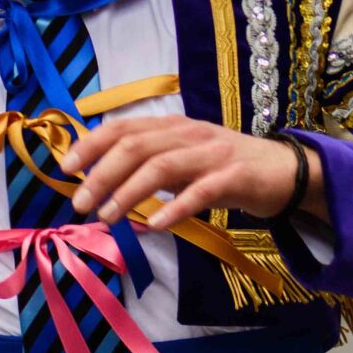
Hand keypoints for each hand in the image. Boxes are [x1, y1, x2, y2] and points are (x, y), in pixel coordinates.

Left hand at [60, 117, 322, 230]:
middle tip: (79, 203)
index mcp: (173, 126)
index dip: (91, 145)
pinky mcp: (235, 176)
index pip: (123, 128)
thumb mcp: (183, 158)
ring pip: (162, 166)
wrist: (286, 171)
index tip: (66, 168)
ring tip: (107, 217)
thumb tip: (100, 179)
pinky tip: (155, 226)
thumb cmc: (226, 167)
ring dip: (128, 192)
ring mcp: (213, 153)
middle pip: (135, 146)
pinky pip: (200, 191)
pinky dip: (174, 208)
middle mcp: (189, 133)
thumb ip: (149, 163)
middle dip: (101, 174)